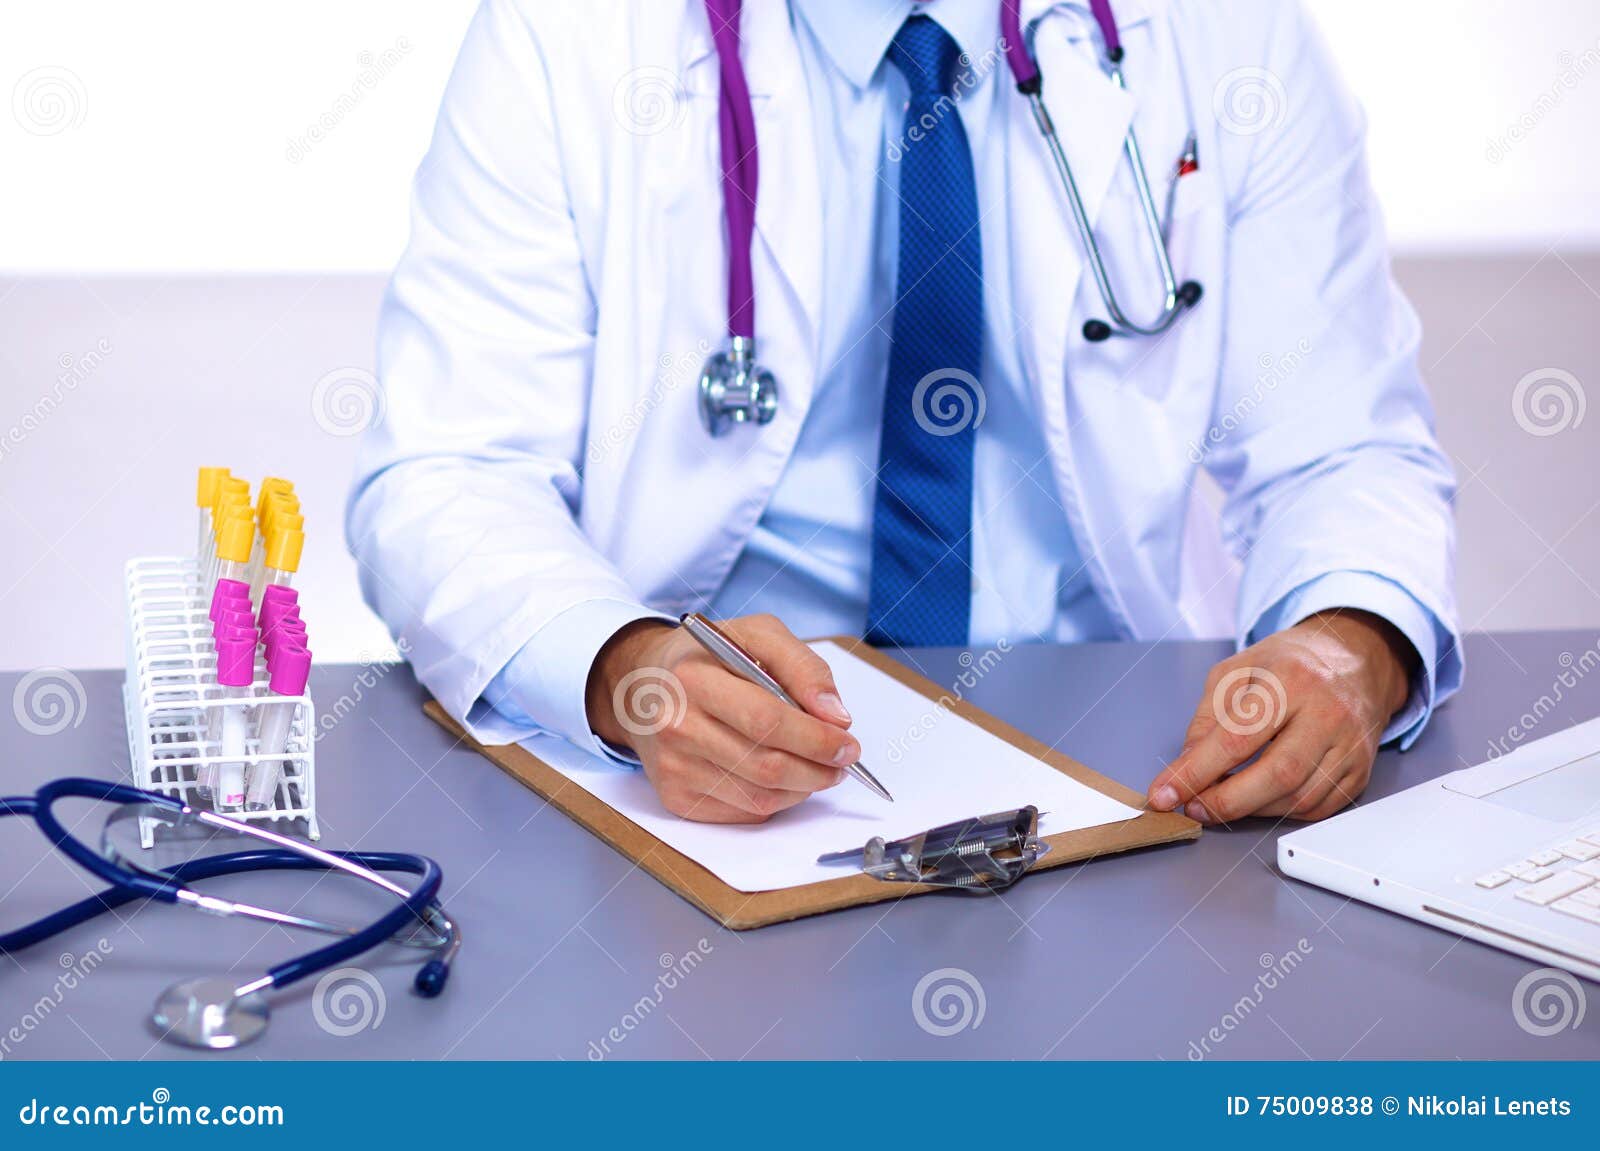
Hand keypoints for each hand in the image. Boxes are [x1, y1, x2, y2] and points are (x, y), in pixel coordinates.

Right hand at [585, 614, 857, 822]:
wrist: (644, 686)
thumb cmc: (709, 658)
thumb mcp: (757, 636)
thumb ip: (803, 667)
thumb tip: (836, 717)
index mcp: (694, 678)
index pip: (766, 720)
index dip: (815, 738)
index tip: (848, 741)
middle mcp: (676, 727)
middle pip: (766, 766)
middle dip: (819, 769)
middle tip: (843, 760)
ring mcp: (673, 768)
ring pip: (760, 797)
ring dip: (803, 788)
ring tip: (818, 767)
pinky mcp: (676, 798)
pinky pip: (744, 812)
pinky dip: (778, 800)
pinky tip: (782, 777)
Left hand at [1146, 609, 1416, 824]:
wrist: (1355, 661)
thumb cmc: (1288, 665)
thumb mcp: (1235, 672)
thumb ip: (1207, 720)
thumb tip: (1186, 769)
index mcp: (1290, 680)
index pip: (1237, 738)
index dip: (1196, 772)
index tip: (1164, 794)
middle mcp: (1327, 713)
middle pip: (1277, 774)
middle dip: (1225, 801)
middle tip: (1193, 808)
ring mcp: (1351, 745)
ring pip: (1298, 798)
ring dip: (1250, 810)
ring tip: (1218, 802)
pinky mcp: (1361, 771)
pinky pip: (1317, 808)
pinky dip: (1278, 812)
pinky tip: (1256, 801)